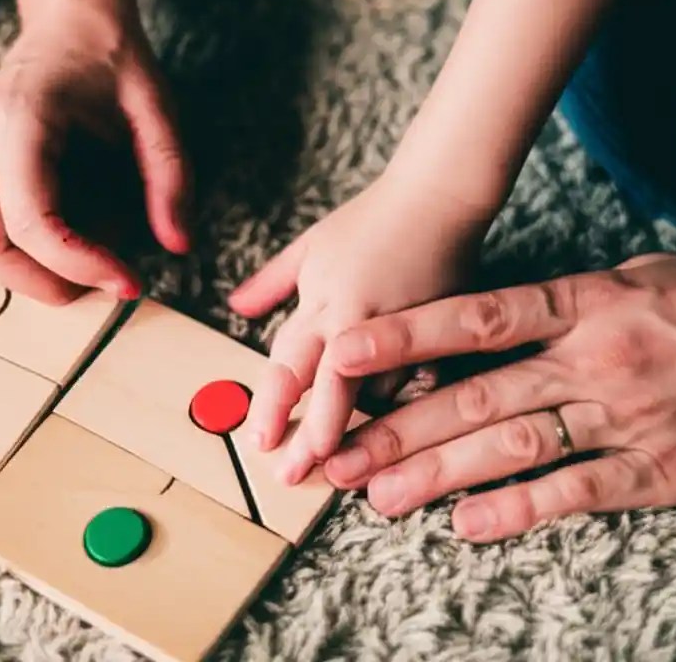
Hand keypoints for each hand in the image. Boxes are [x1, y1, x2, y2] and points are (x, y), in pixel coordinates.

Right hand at [0, 14, 188, 303]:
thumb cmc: (112, 56)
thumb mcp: (158, 109)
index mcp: (20, 120)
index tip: (128, 281)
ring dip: (42, 267)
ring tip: (103, 242)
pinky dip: (42, 244)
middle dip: (45, 284)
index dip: (78, 265)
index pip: (30, 221)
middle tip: (108, 285)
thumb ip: (171, 176)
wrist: (71, 18)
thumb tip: (178, 244)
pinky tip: (88, 218)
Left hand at [229, 180, 492, 484]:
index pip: (287, 365)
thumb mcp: (310, 247)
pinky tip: (393, 430)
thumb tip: (237, 307)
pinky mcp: (436, 334)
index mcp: (321, 302)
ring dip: (358, 428)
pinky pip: (415, 380)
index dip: (271, 407)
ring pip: (375, 393)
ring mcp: (399, 331)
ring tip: (341, 469)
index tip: (258, 442)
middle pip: (328, 391)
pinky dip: (399, 400)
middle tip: (292, 475)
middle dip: (310, 439)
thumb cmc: (371, 220)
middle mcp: (354, 322)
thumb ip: (271, 282)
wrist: (439, 201)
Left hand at [321, 251, 675, 541]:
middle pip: (477, 395)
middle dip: (398, 428)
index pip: (478, 318)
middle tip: (337, 454)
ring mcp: (629, 417)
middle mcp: (598, 358)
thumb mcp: (636, 277)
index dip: (405, 335)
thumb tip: (484, 325)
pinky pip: (577, 492)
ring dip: (438, 474)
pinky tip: (466, 523)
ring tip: (379, 495)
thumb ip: (562, 305)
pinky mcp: (661, 470)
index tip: (343, 351)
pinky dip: (518, 509)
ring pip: (514, 446)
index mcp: (588, 303)